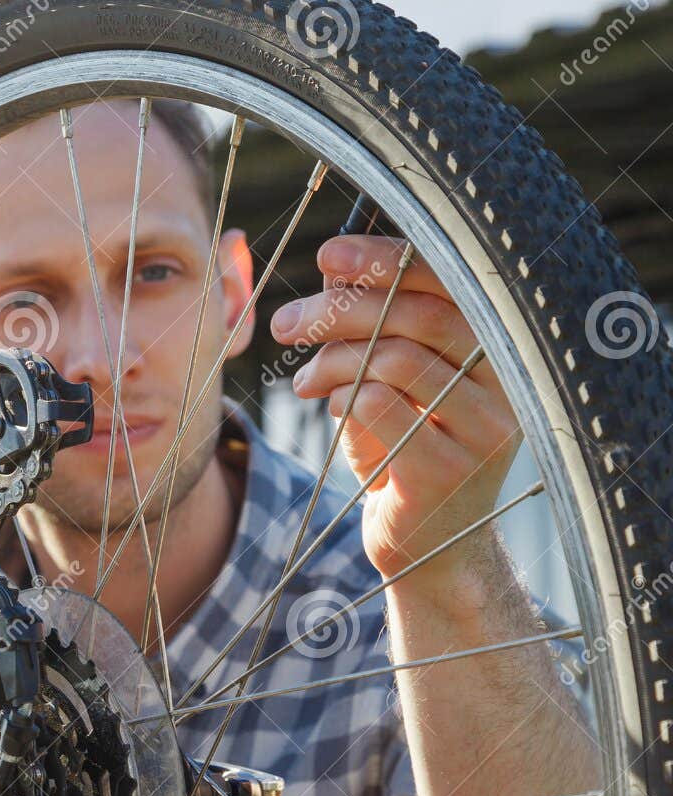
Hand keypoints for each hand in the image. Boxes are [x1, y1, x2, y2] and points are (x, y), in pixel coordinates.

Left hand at [271, 236, 519, 587]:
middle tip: (288, 324)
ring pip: (396, 359)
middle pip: (421, 315)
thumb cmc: (404, 446)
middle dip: (341, 310)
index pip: (450, 281)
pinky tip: (328, 408)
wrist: (424, 540)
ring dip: (333, 360)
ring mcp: (485, 429)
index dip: (387, 259)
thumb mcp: (389, 377)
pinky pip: (379, 407)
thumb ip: (374, 324)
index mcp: (499, 346)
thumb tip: (334, 269)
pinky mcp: (449, 471)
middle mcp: (506, 383)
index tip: (328, 255)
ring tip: (306, 381)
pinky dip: (340, 397)